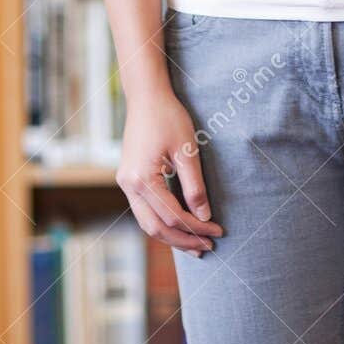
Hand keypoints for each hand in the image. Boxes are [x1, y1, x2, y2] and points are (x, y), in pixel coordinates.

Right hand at [116, 91, 223, 254]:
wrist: (146, 97)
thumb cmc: (168, 117)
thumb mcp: (187, 150)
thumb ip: (195, 187)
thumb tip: (204, 217)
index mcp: (142, 179)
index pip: (172, 217)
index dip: (196, 228)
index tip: (218, 232)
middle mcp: (128, 186)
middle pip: (156, 228)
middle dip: (183, 240)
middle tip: (208, 247)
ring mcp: (126, 184)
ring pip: (147, 223)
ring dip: (171, 236)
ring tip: (195, 245)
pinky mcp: (129, 180)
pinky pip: (144, 211)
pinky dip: (162, 223)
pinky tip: (180, 227)